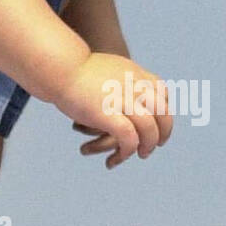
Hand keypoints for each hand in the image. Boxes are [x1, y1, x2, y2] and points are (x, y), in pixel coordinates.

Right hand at [53, 53, 173, 168]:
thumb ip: (121, 78)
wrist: (60, 67)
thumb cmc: (76, 69)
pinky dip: (127, 151)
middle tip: (157, 144)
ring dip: (148, 145)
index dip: (164, 112)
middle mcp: (135, 86)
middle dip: (163, 132)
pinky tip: (116, 158)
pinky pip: (128, 138)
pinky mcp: (108, 114)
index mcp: (136, 74)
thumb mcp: (109, 68)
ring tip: (142, 154)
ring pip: (149, 129)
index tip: (159, 123)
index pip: (163, 94)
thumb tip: (124, 88)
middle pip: (162, 112)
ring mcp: (123, 100)